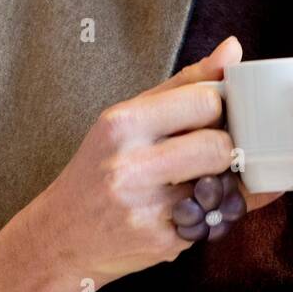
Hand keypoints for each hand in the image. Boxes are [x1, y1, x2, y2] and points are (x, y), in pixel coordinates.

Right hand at [42, 36, 281, 291]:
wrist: (60, 237)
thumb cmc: (101, 168)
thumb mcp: (130, 117)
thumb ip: (184, 84)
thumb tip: (233, 48)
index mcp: (122, 123)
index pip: (205, 100)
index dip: (220, 109)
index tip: (213, 118)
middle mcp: (130, 166)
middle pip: (220, 145)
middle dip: (226, 149)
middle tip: (211, 155)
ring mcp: (146, 209)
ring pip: (223, 185)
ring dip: (223, 183)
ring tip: (200, 182)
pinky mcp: (161, 243)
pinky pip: (218, 221)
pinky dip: (215, 215)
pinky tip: (187, 211)